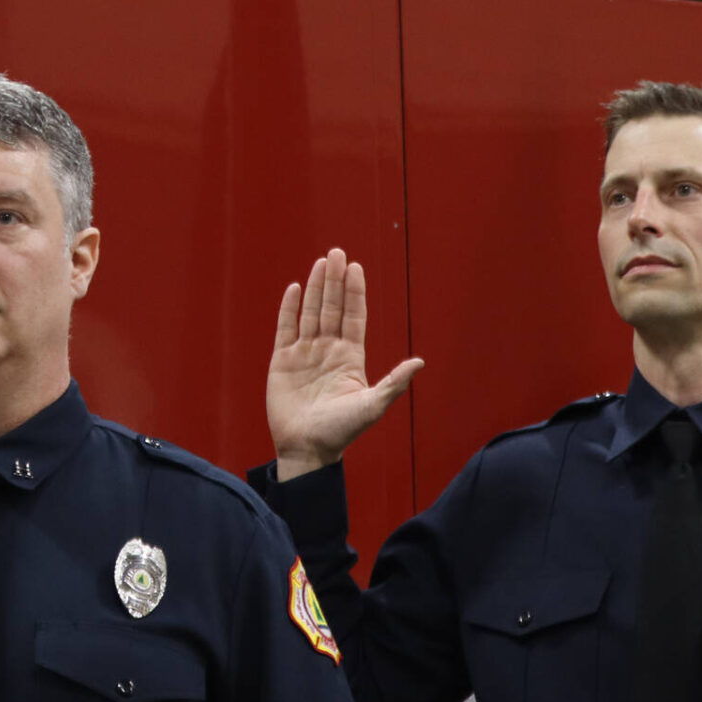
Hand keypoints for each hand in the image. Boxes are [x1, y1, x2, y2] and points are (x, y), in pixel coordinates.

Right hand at [266, 248, 424, 480]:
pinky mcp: (282, 360)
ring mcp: (304, 353)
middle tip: (336, 252)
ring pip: (311, 312)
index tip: (356, 267)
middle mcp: (328, 349)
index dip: (355, 292)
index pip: (354, 316)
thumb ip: (393, 383)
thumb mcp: (371, 406)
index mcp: (350, 357)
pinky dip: (288, 309)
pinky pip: (285, 328)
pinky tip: (294, 289)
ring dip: (315, 287)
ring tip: (320, 262)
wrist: (306, 449)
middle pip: (332, 307)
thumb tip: (420, 362)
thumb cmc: (341, 431)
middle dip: (335, 280)